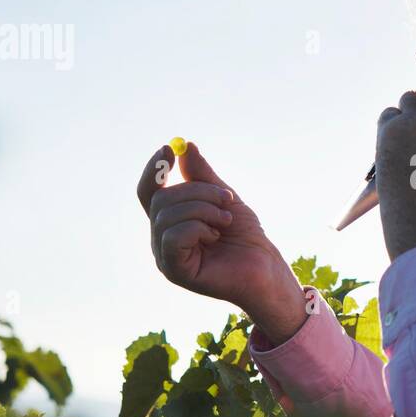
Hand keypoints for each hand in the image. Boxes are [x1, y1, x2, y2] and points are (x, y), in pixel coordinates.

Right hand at [136, 142, 306, 343]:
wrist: (265, 267)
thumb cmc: (246, 236)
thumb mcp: (224, 198)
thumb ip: (202, 176)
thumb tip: (185, 146)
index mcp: (170, 221)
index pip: (150, 191)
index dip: (155, 169)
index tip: (168, 148)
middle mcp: (162, 238)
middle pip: (160, 199)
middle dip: (197, 191)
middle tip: (226, 198)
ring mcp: (165, 256)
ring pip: (167, 215)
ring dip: (204, 210)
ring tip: (225, 221)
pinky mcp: (174, 271)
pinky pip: (173, 236)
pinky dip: (198, 228)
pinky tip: (215, 237)